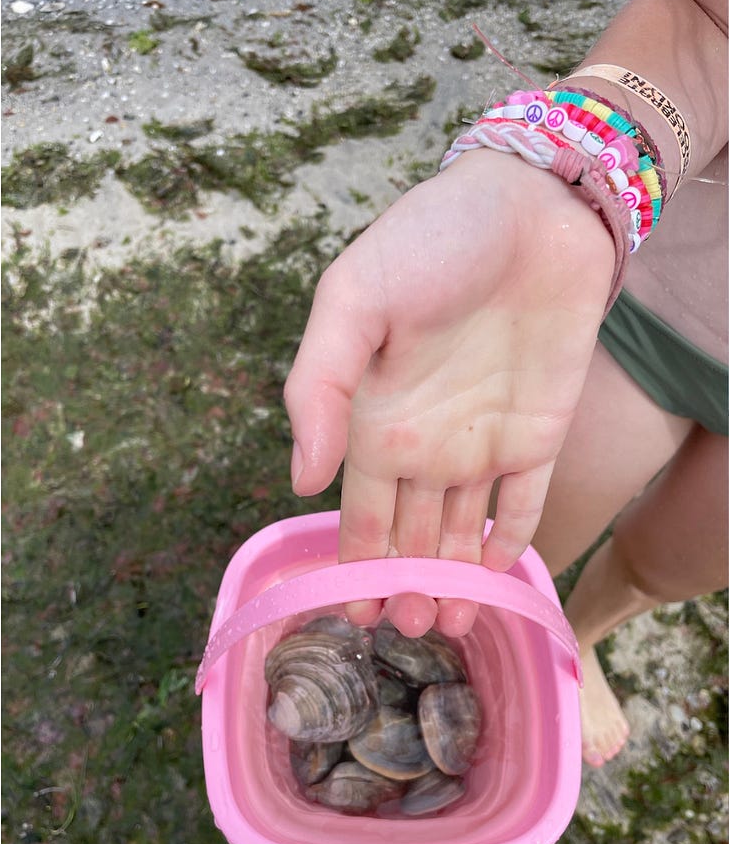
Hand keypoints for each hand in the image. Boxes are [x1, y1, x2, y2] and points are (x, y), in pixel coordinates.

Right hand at [284, 150, 613, 636]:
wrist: (530, 204)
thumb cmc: (425, 244)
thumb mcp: (350, 303)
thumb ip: (317, 388)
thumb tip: (303, 482)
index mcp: (371, 421)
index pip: (358, 514)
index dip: (354, 567)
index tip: (350, 620)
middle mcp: (423, 442)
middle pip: (409, 536)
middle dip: (406, 589)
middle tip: (407, 640)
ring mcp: (481, 441)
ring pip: (462, 533)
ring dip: (454, 581)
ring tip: (447, 630)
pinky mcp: (539, 432)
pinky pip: (523, 504)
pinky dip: (511, 546)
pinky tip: (498, 581)